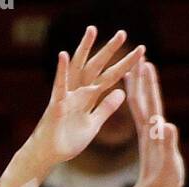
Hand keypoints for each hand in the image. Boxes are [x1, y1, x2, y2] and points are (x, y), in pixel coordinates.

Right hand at [24, 26, 144, 174]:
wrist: (48, 155)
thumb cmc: (67, 140)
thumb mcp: (93, 124)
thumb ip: (106, 108)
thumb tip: (123, 93)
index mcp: (90, 97)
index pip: (111, 77)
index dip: (125, 66)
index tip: (140, 54)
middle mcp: (79, 92)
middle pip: (97, 67)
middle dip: (109, 51)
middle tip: (123, 33)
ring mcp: (68, 96)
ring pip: (78, 69)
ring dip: (84, 50)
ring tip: (92, 30)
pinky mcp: (57, 105)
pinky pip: (60, 86)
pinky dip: (62, 71)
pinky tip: (63, 55)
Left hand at [126, 58, 184, 186]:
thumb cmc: (163, 183)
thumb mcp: (169, 165)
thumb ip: (168, 145)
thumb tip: (167, 125)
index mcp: (152, 132)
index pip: (149, 103)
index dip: (148, 84)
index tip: (146, 64)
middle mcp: (147, 129)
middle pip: (142, 98)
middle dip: (141, 77)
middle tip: (138, 55)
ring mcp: (147, 133)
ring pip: (140, 104)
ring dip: (139, 86)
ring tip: (136, 68)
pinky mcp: (148, 138)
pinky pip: (142, 115)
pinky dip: (141, 101)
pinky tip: (140, 95)